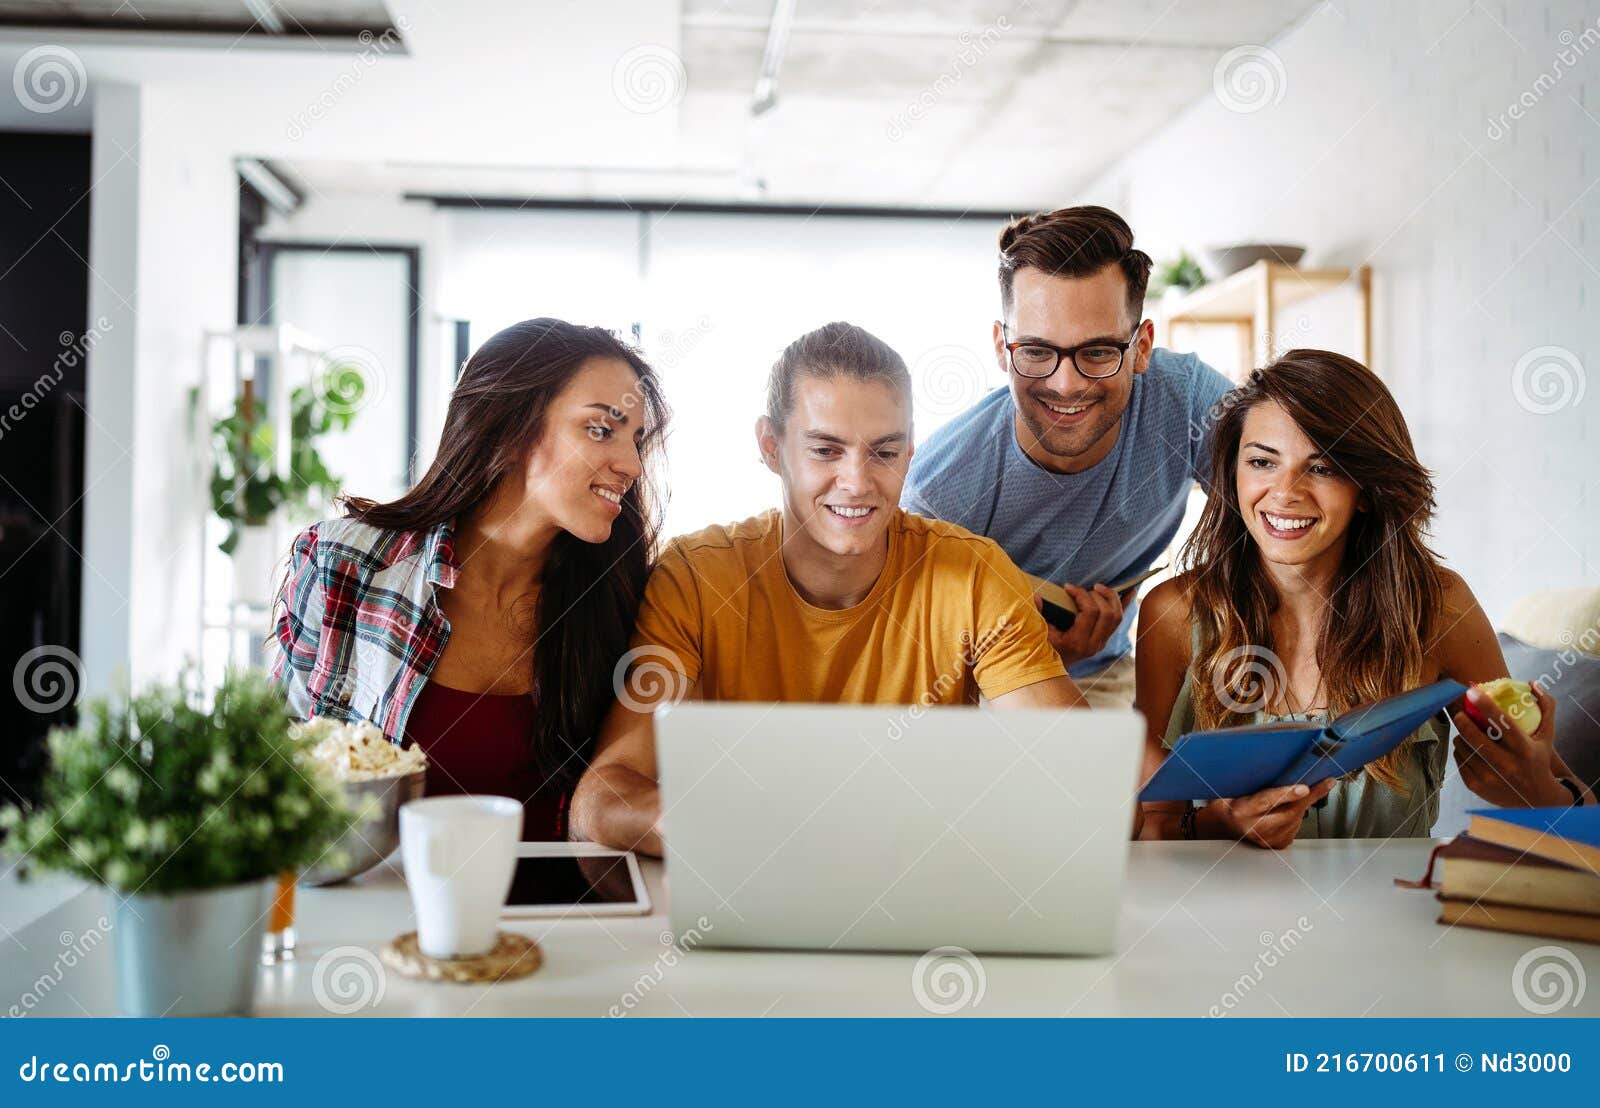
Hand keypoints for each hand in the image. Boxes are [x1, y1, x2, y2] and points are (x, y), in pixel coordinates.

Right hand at [1034, 582, 1128, 667]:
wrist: (1050, 671)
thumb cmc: (1042, 649)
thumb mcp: (1038, 633)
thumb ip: (1037, 614)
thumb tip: (1037, 596)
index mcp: (1077, 642)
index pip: (1090, 612)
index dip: (1081, 594)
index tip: (1068, 587)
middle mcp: (1093, 644)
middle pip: (1108, 613)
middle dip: (1097, 595)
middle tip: (1082, 589)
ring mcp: (1101, 643)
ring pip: (1117, 617)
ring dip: (1110, 598)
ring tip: (1098, 588)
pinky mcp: (1103, 640)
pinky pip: (1119, 621)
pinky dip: (1125, 604)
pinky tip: (1130, 591)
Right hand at [1202, 779, 1335, 848]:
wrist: (1224, 826)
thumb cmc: (1231, 803)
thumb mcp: (1238, 788)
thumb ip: (1257, 782)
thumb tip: (1285, 769)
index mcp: (1241, 810)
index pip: (1266, 801)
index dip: (1287, 794)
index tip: (1304, 788)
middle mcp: (1255, 829)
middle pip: (1290, 812)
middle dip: (1311, 795)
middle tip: (1327, 782)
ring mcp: (1267, 841)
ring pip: (1296, 820)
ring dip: (1302, 805)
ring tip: (1302, 793)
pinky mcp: (1277, 845)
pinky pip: (1295, 827)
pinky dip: (1297, 816)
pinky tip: (1289, 810)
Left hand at [1452, 682, 1567, 807]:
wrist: (1538, 799)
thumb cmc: (1539, 759)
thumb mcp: (1546, 736)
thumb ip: (1545, 709)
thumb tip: (1533, 683)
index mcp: (1525, 751)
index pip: (1503, 724)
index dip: (1485, 706)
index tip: (1471, 691)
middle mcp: (1507, 766)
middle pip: (1474, 737)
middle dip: (1462, 720)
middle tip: (1460, 712)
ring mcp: (1490, 778)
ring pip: (1463, 747)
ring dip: (1461, 736)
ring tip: (1467, 732)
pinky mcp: (1477, 786)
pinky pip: (1459, 760)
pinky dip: (1460, 750)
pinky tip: (1468, 748)